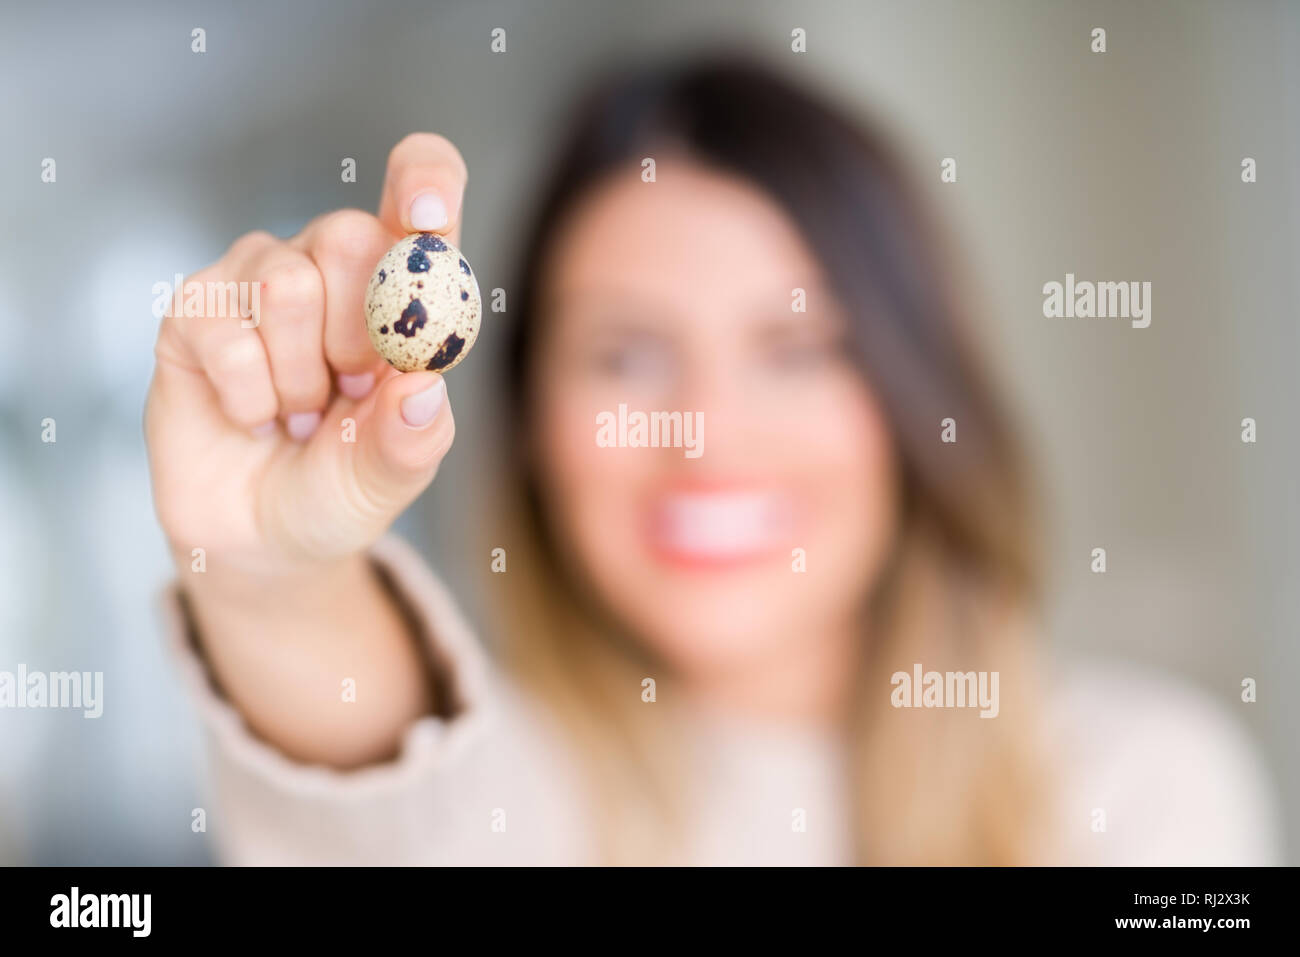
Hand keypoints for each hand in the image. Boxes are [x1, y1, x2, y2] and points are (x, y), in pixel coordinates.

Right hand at [146, 134, 468, 584]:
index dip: (426, 182)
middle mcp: (329, 264)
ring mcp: (257, 279)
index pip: (421, 191)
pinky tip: (254, 417)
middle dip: (357, 334)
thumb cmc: (342, 484)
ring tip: (300, 414)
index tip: (426, 218)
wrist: (264, 534)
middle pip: (349, 234)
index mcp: (400, 285)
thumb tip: (422, 388)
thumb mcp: (393, 476)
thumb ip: (415, 438)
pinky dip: (251, 400)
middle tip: (350, 391)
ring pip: (286, 286)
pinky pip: (229, 338)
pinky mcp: (196, 309)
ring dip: (300, 379)